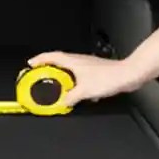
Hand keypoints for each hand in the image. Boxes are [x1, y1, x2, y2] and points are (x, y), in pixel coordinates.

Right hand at [27, 52, 146, 107]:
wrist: (128, 75)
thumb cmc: (108, 77)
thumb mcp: (84, 91)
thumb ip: (70, 98)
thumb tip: (63, 102)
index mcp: (73, 62)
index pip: (51, 57)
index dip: (39, 59)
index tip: (31, 64)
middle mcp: (79, 60)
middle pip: (59, 61)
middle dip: (49, 67)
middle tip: (41, 74)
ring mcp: (88, 65)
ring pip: (70, 68)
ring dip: (62, 75)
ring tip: (57, 85)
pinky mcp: (95, 71)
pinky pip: (80, 75)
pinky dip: (75, 81)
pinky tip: (78, 92)